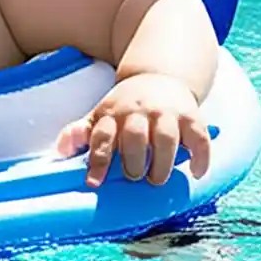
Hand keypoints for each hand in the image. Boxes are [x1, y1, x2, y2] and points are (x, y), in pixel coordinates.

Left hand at [55, 72, 210, 186]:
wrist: (159, 76)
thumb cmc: (125, 106)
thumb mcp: (100, 114)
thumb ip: (80, 133)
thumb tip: (60, 152)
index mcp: (113, 113)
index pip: (102, 136)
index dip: (98, 160)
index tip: (94, 183)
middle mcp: (138, 111)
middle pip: (135, 137)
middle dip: (133, 163)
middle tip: (134, 177)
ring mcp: (166, 113)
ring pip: (166, 138)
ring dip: (161, 163)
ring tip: (156, 179)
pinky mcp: (191, 116)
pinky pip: (198, 137)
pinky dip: (200, 156)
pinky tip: (196, 172)